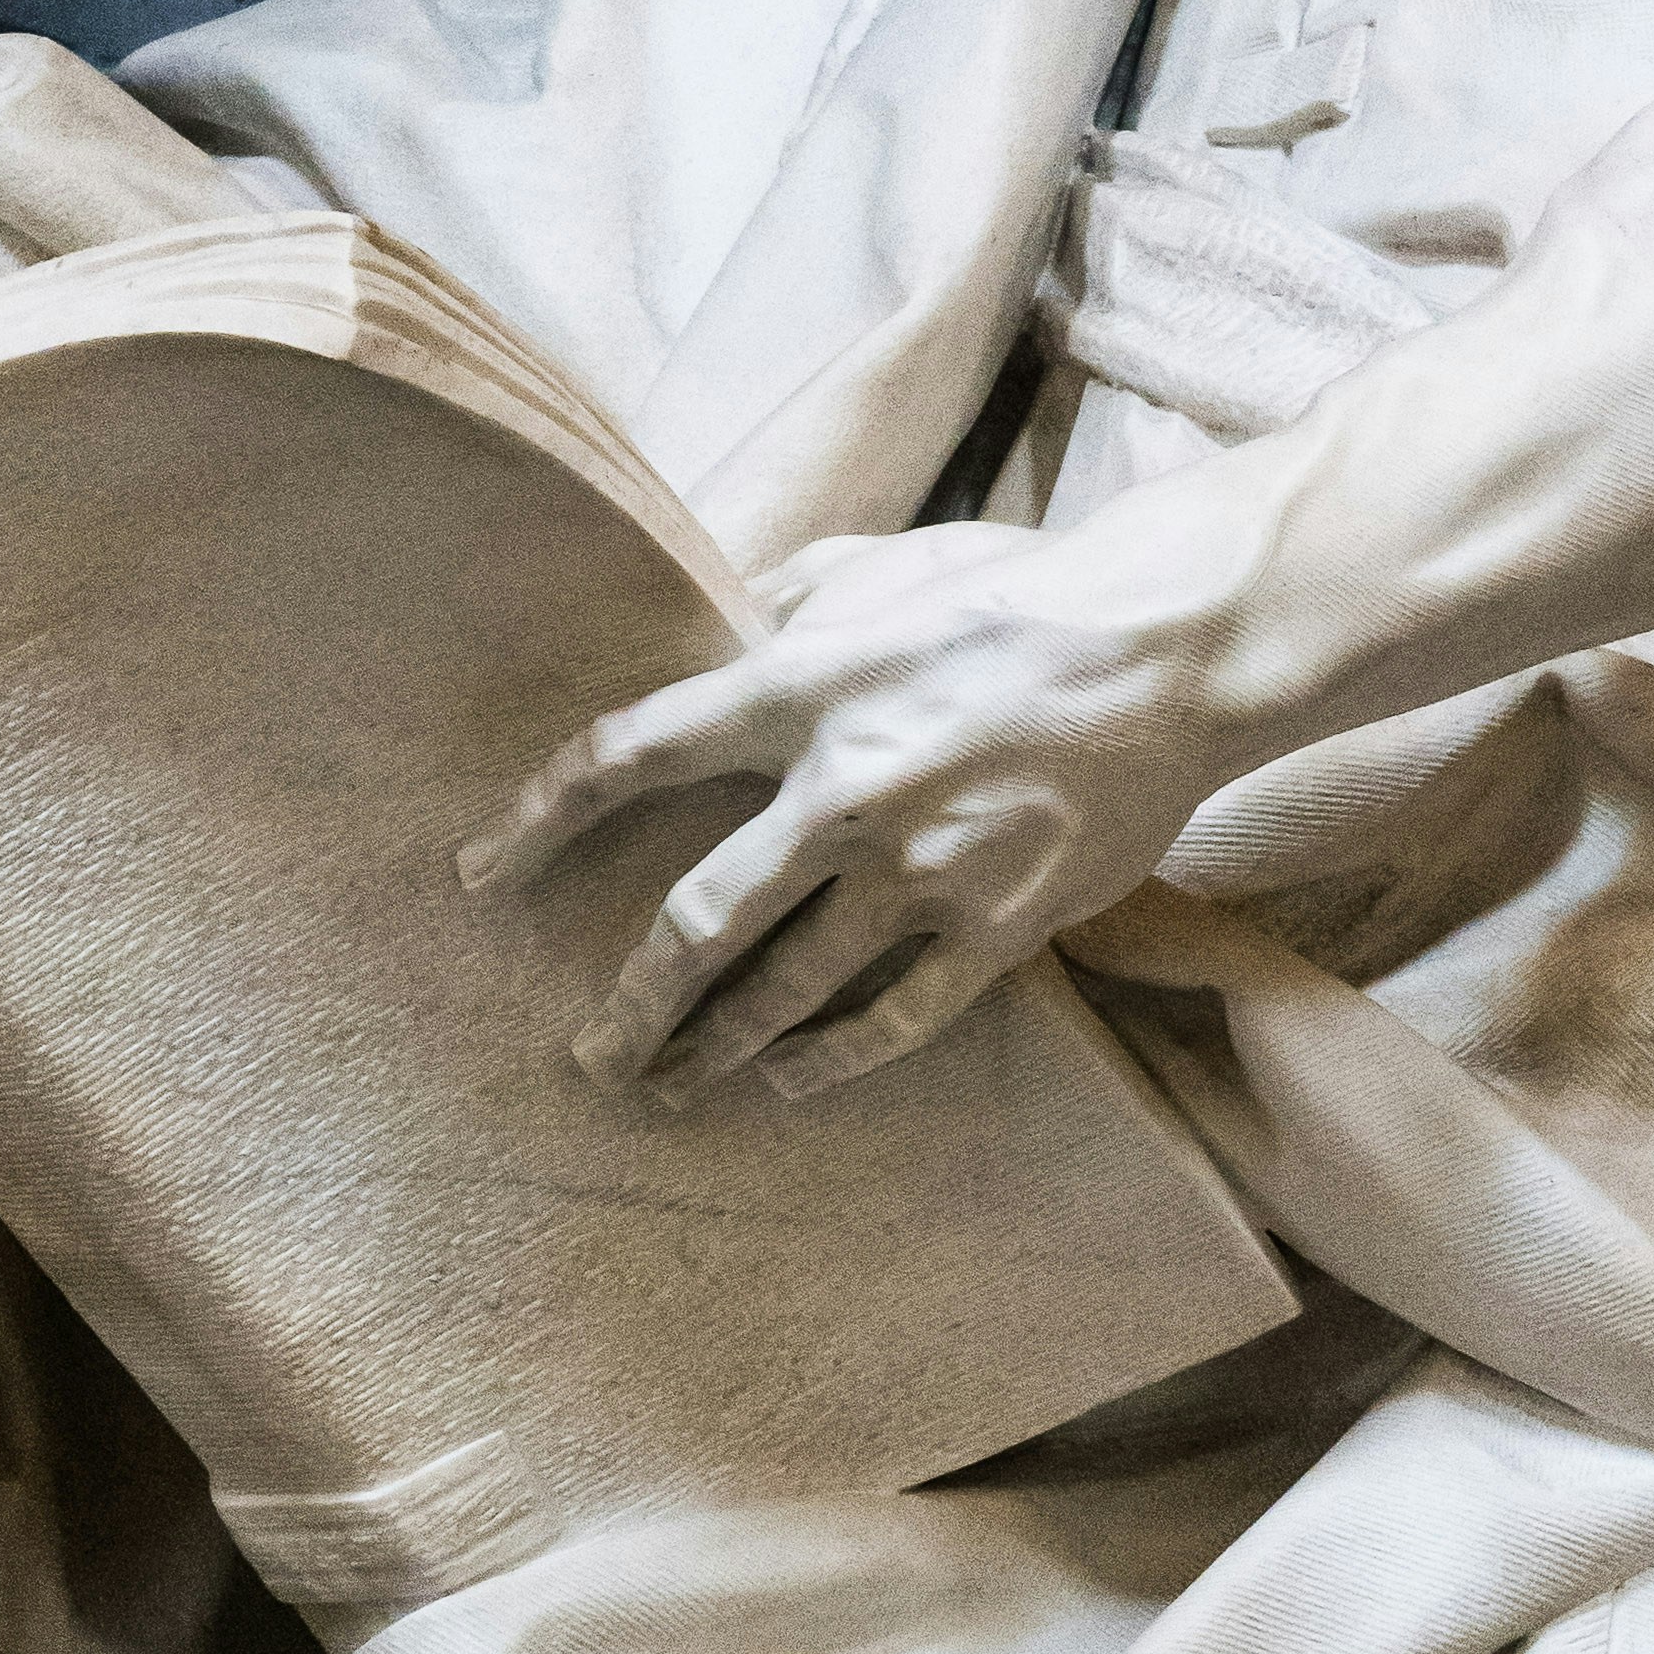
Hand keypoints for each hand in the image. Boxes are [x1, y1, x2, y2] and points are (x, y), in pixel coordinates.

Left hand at [467, 512, 1249, 1107]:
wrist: (1171, 651)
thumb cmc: (1021, 595)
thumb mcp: (882, 570)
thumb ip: (786, 604)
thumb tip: (718, 619)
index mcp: (801, 689)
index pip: (631, 754)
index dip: (540, 815)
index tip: (482, 869)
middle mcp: (845, 789)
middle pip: (697, 919)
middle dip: (630, 1001)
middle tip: (589, 1051)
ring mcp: (922, 869)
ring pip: (784, 987)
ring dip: (712, 1044)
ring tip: (665, 1082)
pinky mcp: (996, 925)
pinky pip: (892, 1019)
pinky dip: (826, 1062)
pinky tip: (781, 1083)